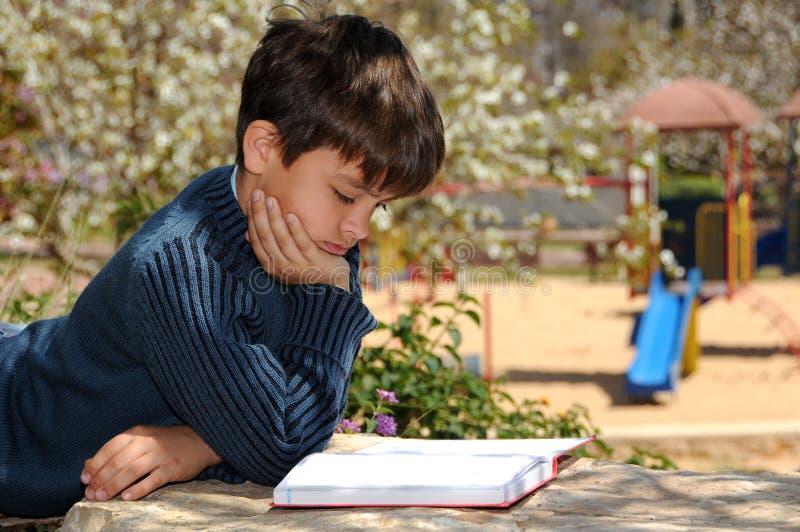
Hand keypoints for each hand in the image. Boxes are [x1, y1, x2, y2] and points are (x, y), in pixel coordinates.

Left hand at [81, 424, 220, 501]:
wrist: (198, 441)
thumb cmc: (165, 442)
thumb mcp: (140, 440)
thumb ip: (115, 451)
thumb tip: (88, 465)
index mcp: (137, 433)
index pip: (110, 448)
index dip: (95, 464)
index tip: (84, 479)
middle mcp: (147, 442)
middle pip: (119, 462)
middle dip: (101, 479)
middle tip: (91, 494)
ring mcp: (160, 455)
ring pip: (132, 471)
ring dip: (114, 486)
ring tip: (102, 498)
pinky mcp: (172, 468)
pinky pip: (151, 480)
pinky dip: (137, 490)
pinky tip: (126, 497)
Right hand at [246, 190, 350, 291]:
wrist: (333, 281)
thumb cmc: (307, 264)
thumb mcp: (285, 256)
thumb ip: (269, 245)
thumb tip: (247, 231)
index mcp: (270, 264)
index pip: (256, 239)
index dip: (252, 219)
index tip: (251, 200)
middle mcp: (281, 267)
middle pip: (266, 237)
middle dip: (260, 214)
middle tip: (258, 193)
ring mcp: (298, 266)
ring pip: (282, 240)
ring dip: (275, 219)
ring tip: (272, 200)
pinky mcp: (315, 263)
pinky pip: (303, 244)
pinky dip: (296, 230)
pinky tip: (292, 215)